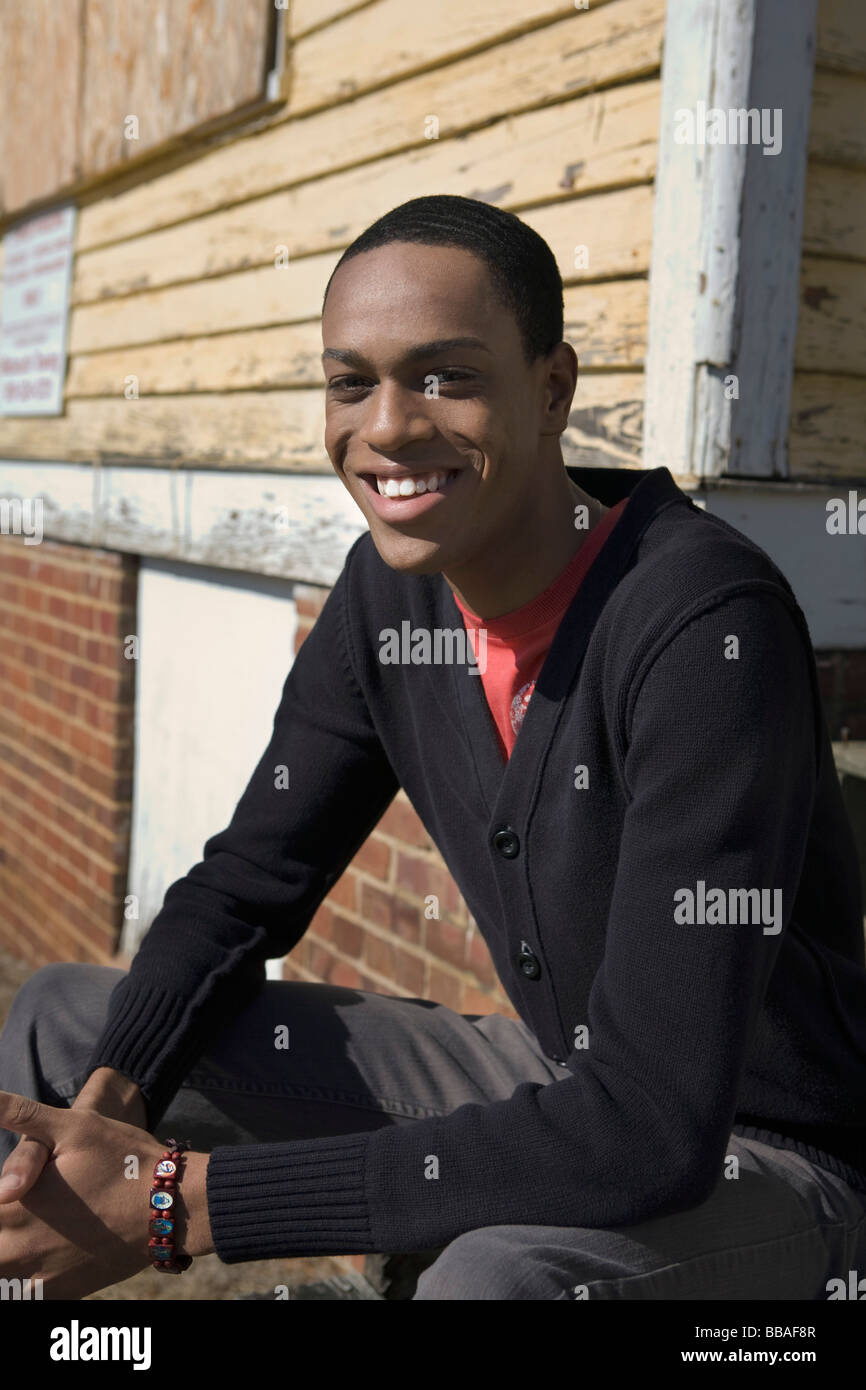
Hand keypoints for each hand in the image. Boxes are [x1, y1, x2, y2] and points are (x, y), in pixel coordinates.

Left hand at [0, 1089, 212, 1298]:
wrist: (172, 1205)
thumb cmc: (123, 1158)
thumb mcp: (73, 1124)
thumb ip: (20, 1113)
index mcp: (13, 1204)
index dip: (2, 1193)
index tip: (9, 1191)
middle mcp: (18, 1246)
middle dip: (1, 1225)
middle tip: (12, 1209)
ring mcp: (39, 1274)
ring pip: (2, 1273)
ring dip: (6, 1253)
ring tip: (18, 1238)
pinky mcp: (60, 1290)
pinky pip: (23, 1295)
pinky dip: (18, 1283)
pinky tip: (29, 1263)